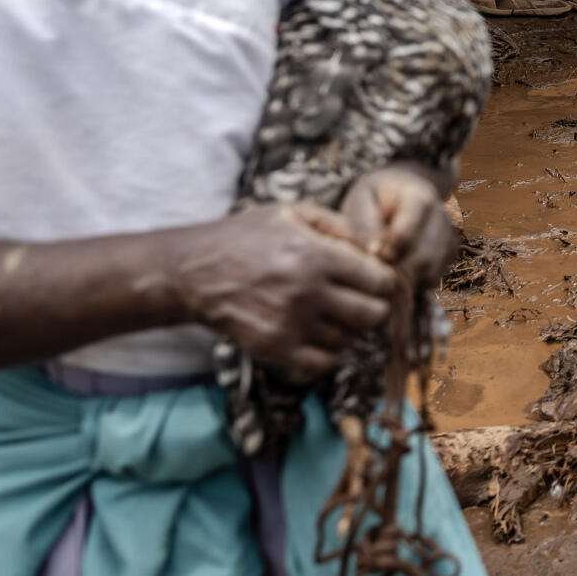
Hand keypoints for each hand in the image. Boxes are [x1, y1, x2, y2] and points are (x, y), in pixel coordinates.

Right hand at [174, 203, 394, 379]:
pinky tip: (320, 333)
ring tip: (335, 314)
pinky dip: (330, 351)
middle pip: (373, 315)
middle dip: (374, 307)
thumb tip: (374, 247)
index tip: (374, 279)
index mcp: (316, 255)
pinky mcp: (275, 348)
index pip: (380, 281)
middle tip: (361, 300)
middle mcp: (307, 292)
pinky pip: (324, 361)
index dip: (383, 280)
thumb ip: (337, 224)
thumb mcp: (290, 213)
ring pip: (350, 339)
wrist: (193, 274)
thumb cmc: (244, 238)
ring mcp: (291, 324)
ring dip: (350, 329)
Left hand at [342, 162, 461, 287]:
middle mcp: (441, 217)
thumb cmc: (375, 197)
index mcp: (419, 198)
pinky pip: (432, 279)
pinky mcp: (450, 253)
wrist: (399, 191)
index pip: (407, 234)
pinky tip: (396, 273)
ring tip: (383, 274)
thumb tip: (374, 254)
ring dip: (403, 281)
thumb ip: (364, 224)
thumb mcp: (361, 200)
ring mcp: (449, 235)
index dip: (387, 251)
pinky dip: (412, 283)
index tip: (372, 255)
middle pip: (423, 259)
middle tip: (375, 274)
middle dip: (395, 272)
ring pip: (430, 273)